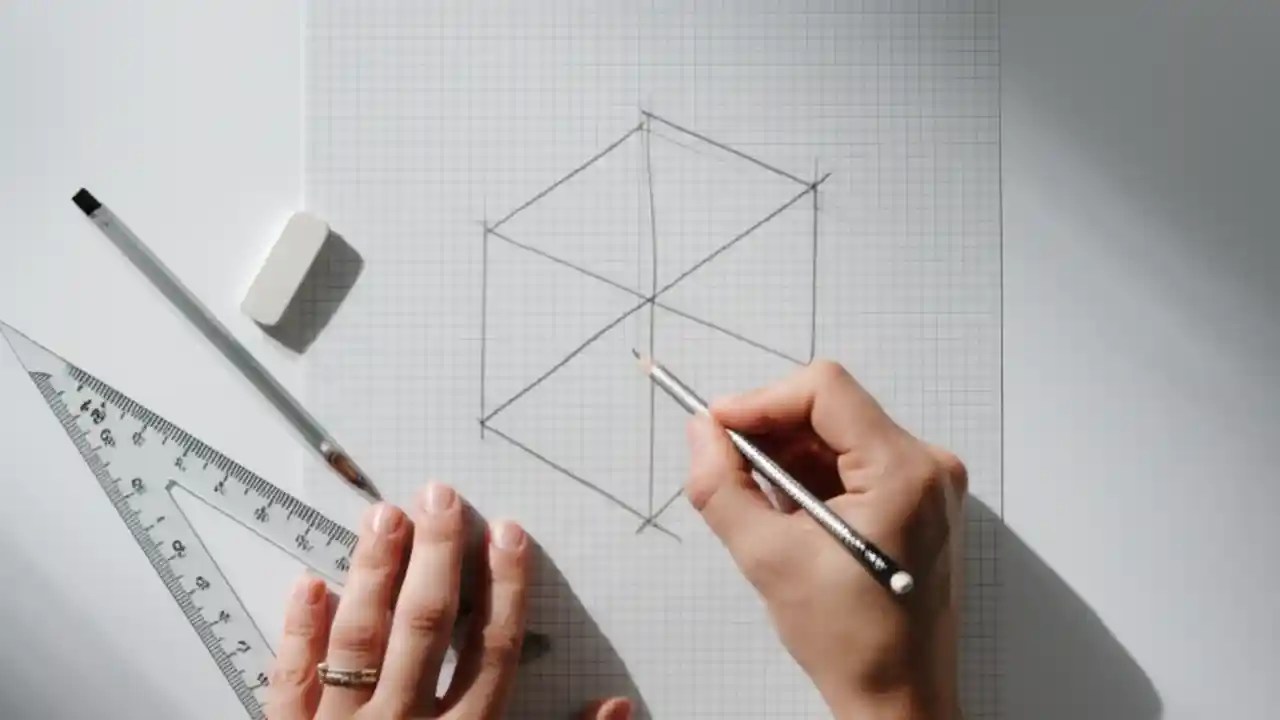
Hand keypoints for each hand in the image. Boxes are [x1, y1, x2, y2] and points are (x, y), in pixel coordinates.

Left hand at [266, 482, 631, 719]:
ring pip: (359, 641)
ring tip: (382, 518)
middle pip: (426, 628)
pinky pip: (290, 683)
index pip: (494, 652)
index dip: (505, 589)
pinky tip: (307, 582)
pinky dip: (297, 633)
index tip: (509, 534)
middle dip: (436, 557)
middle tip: (439, 497)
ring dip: (372, 575)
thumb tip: (618, 707)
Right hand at [685, 361, 966, 719]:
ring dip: (788, 458)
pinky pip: (853, 462)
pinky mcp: (918, 501)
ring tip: (760, 506)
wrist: (899, 699)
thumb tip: (700, 431)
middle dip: (770, 433)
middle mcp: (927, 465)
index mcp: (904, 471)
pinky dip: (812, 477)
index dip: (762, 400)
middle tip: (726, 468)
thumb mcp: (768, 559)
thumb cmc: (849, 640)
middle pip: (830, 410)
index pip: (824, 390)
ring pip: (838, 435)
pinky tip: (790, 516)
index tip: (717, 428)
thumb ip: (723, 486)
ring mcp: (927, 483)